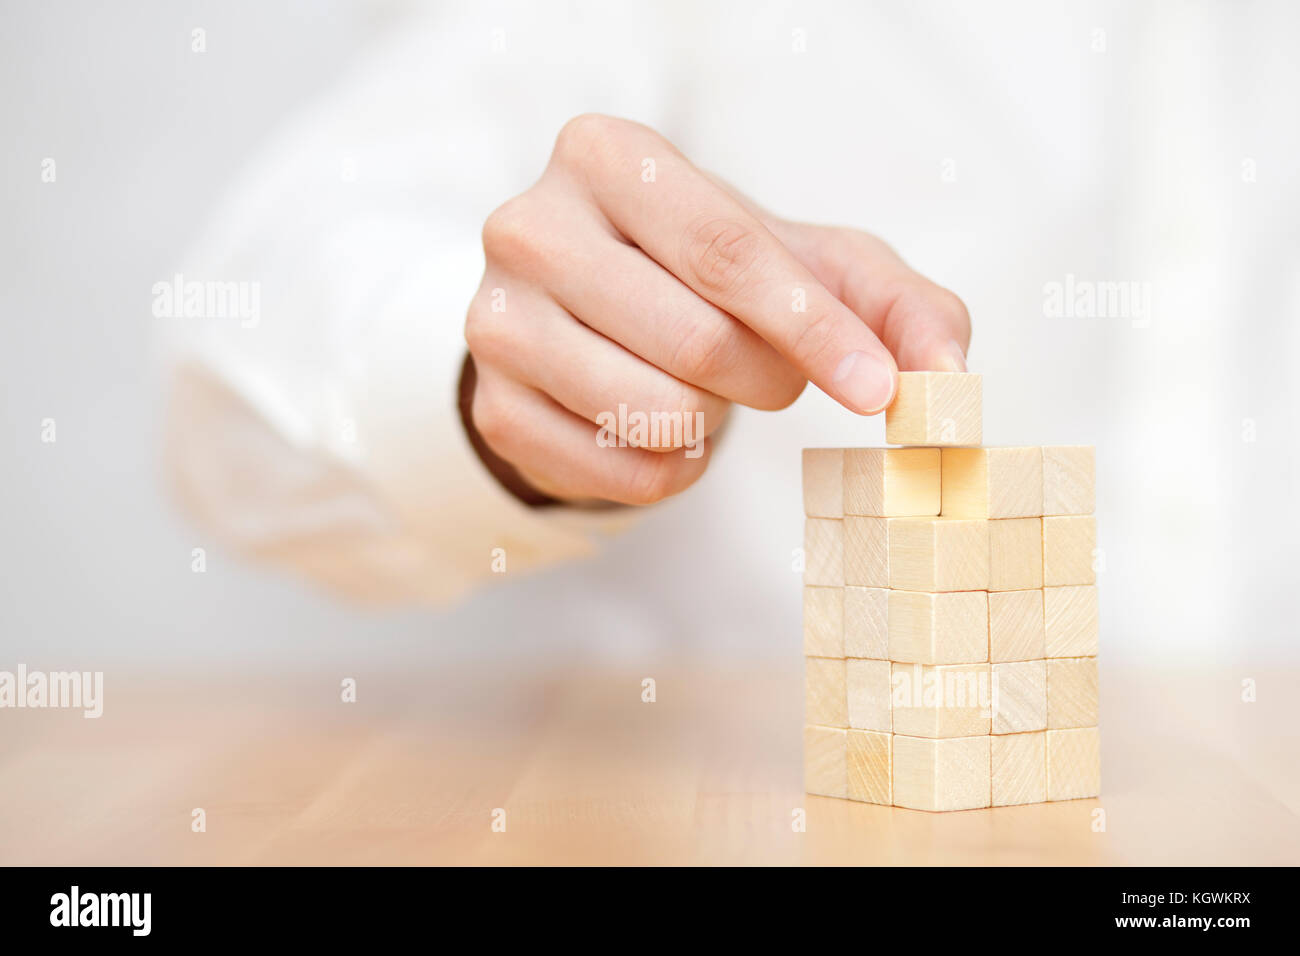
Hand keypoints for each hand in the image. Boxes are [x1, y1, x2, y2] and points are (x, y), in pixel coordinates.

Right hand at [463, 114, 969, 505]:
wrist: (590, 315)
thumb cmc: (706, 274)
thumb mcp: (806, 263)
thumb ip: (893, 302)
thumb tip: (946, 377)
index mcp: (609, 156)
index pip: (729, 255)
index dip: (817, 330)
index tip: (879, 389)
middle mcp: (530, 226)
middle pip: (696, 341)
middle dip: (767, 378)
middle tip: (772, 375)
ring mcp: (495, 320)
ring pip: (653, 412)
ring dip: (712, 422)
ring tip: (700, 389)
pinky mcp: (493, 405)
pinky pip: (620, 472)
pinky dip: (672, 468)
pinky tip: (662, 429)